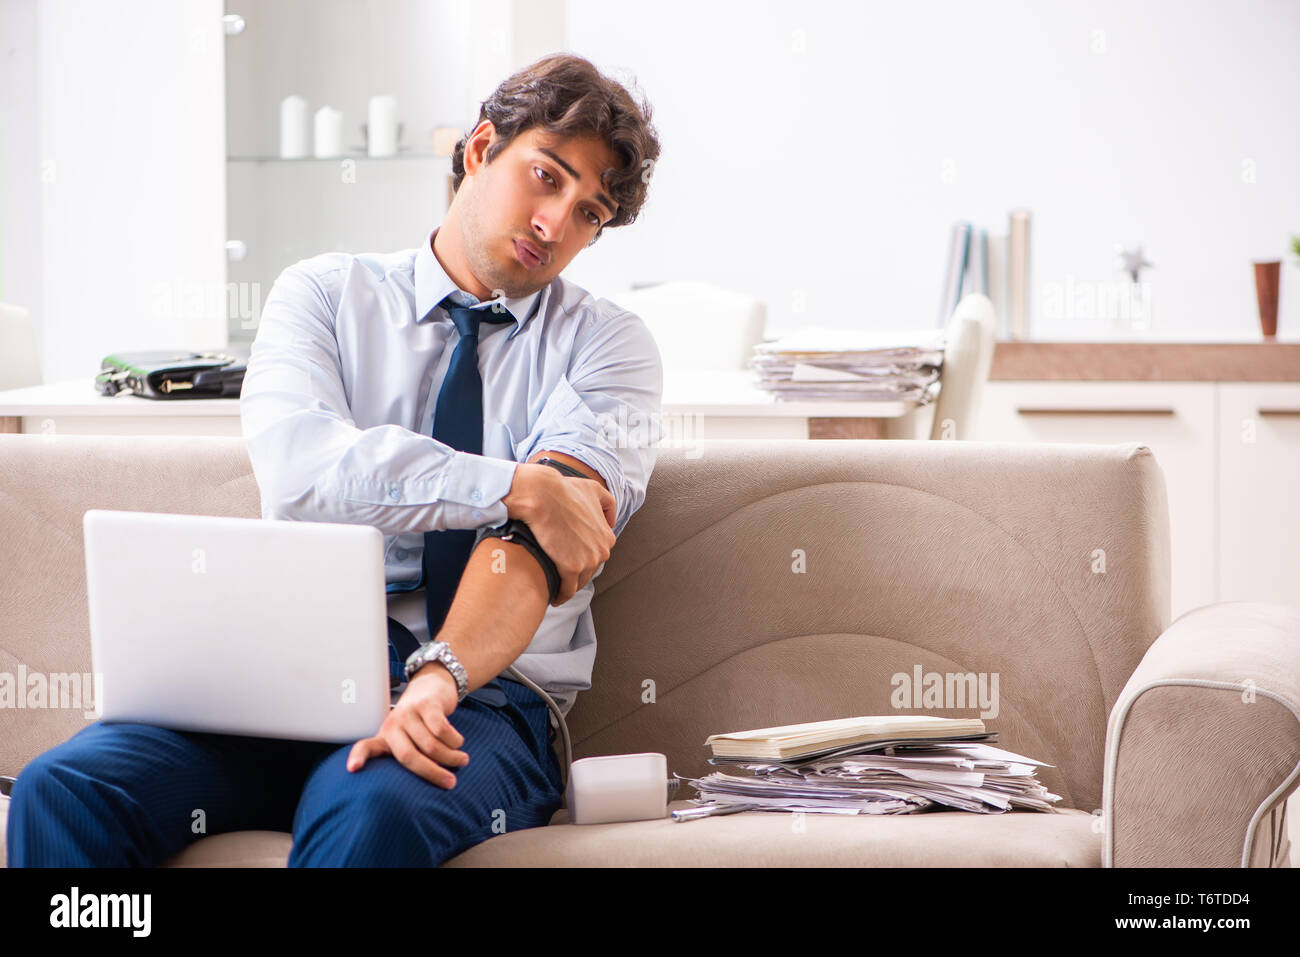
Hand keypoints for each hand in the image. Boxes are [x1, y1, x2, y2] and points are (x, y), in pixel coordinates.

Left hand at [346, 664, 467, 787]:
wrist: (431, 686)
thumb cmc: (420, 721)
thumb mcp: (406, 737)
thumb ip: (408, 756)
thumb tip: (423, 790)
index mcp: (385, 737)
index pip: (367, 747)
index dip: (359, 757)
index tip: (353, 769)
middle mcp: (393, 724)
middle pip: (409, 756)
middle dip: (432, 773)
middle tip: (450, 783)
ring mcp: (409, 712)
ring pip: (431, 745)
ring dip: (451, 757)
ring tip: (461, 760)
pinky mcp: (427, 704)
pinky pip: (443, 730)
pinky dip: (454, 741)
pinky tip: (458, 743)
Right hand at [503, 463, 616, 604]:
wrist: (542, 496)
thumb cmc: (564, 491)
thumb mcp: (593, 490)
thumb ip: (607, 504)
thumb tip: (611, 520)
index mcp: (607, 536)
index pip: (596, 555)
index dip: (582, 559)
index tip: (571, 562)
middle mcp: (602, 550)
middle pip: (588, 571)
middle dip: (576, 574)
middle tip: (561, 577)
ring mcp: (588, 560)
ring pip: (578, 583)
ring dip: (568, 587)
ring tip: (556, 588)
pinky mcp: (571, 568)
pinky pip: (567, 590)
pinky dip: (560, 596)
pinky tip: (553, 597)